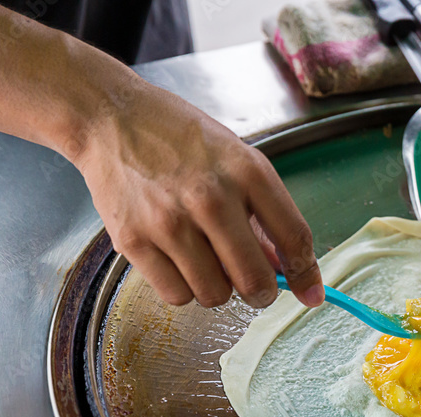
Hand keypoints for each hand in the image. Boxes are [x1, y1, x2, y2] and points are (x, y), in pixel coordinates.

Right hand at [73, 78, 323, 308]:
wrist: (110, 118)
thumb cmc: (180, 139)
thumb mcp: (237, 159)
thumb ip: (264, 212)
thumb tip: (286, 266)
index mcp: (248, 173)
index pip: (294, 238)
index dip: (306, 275)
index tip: (311, 294)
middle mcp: (212, 199)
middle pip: (255, 281)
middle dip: (262, 292)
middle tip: (256, 286)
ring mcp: (170, 222)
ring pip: (215, 295)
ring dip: (218, 288)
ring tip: (207, 259)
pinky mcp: (134, 241)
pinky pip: (176, 295)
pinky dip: (183, 288)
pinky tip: (178, 260)